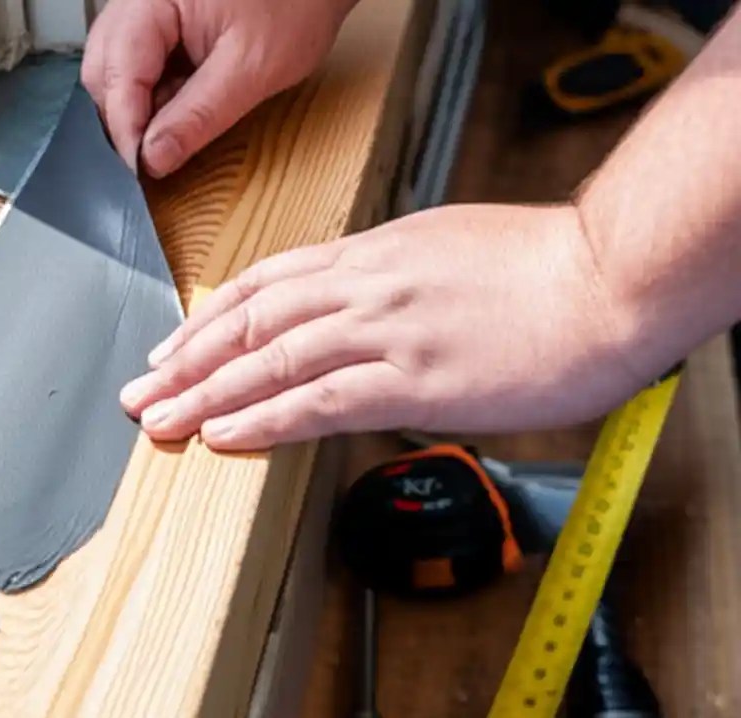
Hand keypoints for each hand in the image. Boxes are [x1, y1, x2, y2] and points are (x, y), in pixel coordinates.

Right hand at [81, 0, 354, 178]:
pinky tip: (182, 105)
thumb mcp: (252, 69)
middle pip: (105, 72)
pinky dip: (153, 95)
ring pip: (115, 72)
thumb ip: (198, 116)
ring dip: (139, 109)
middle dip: (127, 120)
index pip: (117, 73)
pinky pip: (136, 66)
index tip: (141, 170)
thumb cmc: (295, 3)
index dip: (126, 128)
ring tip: (178, 127)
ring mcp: (143, 9)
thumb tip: (153, 158)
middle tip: (156, 158)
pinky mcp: (156, 22)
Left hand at [118, 204, 650, 449]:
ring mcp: (386, 330)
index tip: (172, 347)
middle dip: (186, 360)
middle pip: (251, 321)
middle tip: (140, 393)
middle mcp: (365, 285)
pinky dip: (263, 418)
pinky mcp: (413, 379)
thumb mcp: (448, 249)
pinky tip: (225, 435)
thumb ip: (394, 278)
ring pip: (270, 360)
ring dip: (205, 394)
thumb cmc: (544, 267)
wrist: (609, 280)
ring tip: (160, 422)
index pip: (266, 283)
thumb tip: (361, 309)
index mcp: (373, 253)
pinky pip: (318, 401)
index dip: (208, 318)